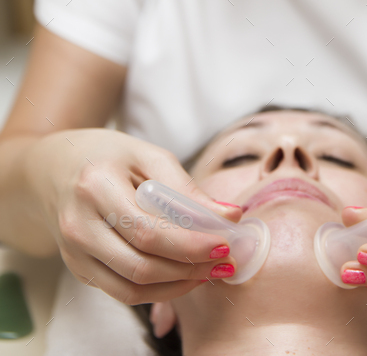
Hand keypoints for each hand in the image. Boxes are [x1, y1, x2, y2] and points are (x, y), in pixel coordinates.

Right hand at [26, 128, 241, 304]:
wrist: (55, 168)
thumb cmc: (108, 156)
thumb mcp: (148, 156)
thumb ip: (186, 187)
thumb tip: (228, 216)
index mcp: (95, 186)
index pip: (147, 230)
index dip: (190, 243)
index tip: (224, 241)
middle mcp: (78, 225)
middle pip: (140, 264)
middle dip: (190, 267)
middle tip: (224, 259)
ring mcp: (74, 253)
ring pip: (132, 287)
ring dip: (179, 285)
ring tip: (210, 270)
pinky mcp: (78, 269)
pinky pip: (122, 293)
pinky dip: (159, 290)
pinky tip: (184, 274)